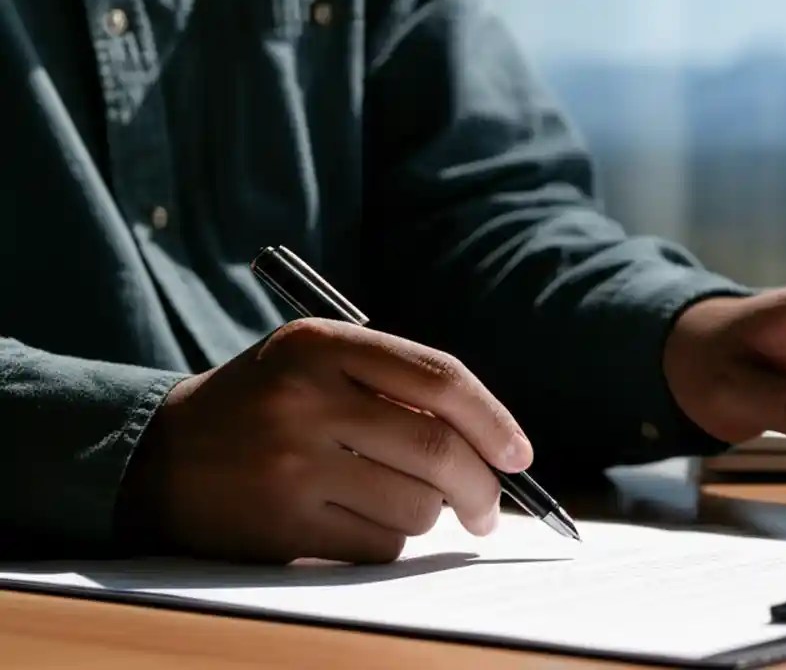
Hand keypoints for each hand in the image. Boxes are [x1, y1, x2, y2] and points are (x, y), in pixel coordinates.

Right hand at [117, 318, 532, 563]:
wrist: (160, 457)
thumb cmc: (267, 407)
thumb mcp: (318, 363)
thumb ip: (396, 384)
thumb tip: (495, 446)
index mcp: (320, 345)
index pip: (439, 378)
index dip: (493, 419)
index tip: (519, 454)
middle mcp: (306, 398)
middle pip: (439, 451)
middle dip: (482, 488)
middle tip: (488, 508)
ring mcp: (291, 464)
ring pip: (416, 506)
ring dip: (427, 515)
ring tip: (396, 502)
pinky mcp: (281, 524)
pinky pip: (380, 546)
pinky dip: (389, 542)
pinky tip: (356, 523)